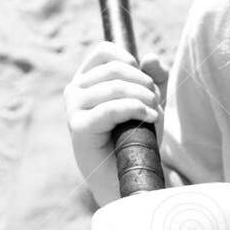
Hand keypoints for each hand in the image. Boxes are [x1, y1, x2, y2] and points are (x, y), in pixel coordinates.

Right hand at [63, 41, 169, 205]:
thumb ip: (155, 77)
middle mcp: (75, 91)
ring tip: (154, 113)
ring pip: (114, 87)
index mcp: (87, 80)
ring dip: (143, 98)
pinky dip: (135, 110)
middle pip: (114, 69)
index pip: (103, 52)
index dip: (129, 60)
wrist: (126, 177)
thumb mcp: (151, 102)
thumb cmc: (135, 138)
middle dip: (144, 83)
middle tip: (156, 102)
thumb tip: (150, 58)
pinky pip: (110, 108)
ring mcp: (73, 109)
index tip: (146, 79)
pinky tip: (149, 118)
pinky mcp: (78, 128)